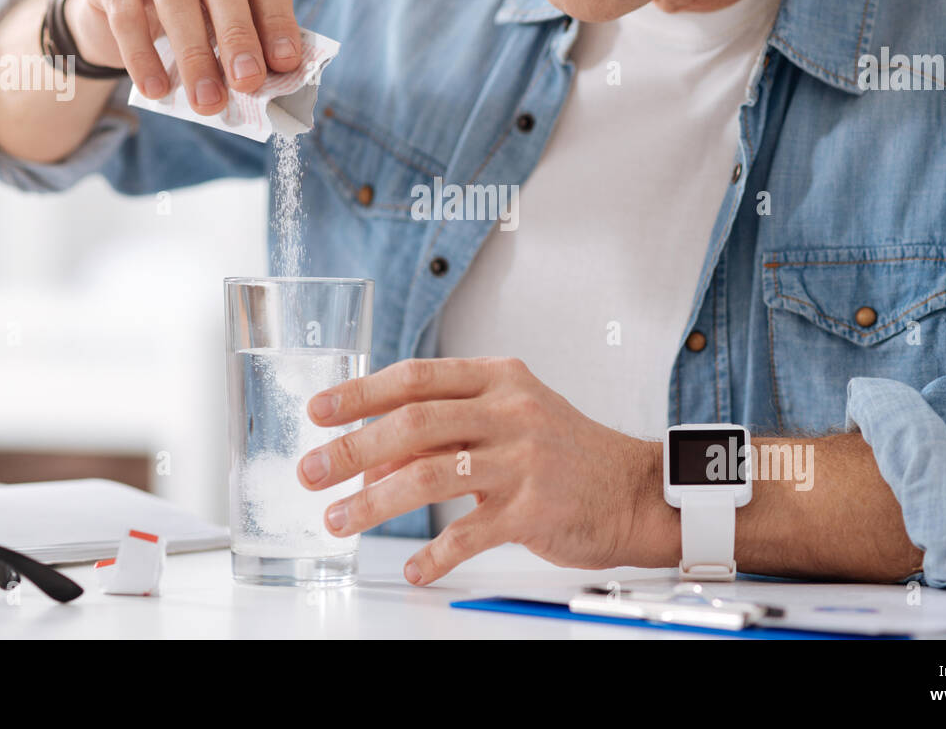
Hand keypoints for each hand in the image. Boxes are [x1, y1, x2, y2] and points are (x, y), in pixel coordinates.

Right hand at [64, 0, 301, 114]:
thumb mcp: (228, 15)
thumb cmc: (195, 10)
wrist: (125, 2)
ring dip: (195, 56)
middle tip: (248, 83)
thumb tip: (277, 75)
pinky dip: (143, 57)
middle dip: (238, 38)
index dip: (277, 21)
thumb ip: (253, 35)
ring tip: (207, 100)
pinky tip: (157, 90)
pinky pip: (126, 14)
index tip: (285, 64)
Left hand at [296, 357, 662, 584]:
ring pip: (429, 478)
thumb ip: (445, 433)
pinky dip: (434, 555)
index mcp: (499, 380)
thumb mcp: (508, 421)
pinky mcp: (534, 510)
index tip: (319, 409)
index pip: (416, 377)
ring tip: (339, 520)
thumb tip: (374, 460)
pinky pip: (468, 534)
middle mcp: (510, 412)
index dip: (361, 392)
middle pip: (413, 424)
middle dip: (351, 449)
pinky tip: (415, 568)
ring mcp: (523, 460)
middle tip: (311, 470)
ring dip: (374, 502)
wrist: (635, 491)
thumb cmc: (564, 453)